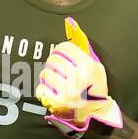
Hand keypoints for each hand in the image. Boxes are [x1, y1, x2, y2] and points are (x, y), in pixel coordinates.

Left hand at [35, 16, 122, 138]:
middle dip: (54, 63)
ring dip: (48, 76)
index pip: (64, 48)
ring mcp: (67, 92)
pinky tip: (52, 91)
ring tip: (56, 81)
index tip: (62, 56)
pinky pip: (41, 88)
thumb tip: (70, 23)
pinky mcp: (57, 104)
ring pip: (45, 73)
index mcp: (89, 67)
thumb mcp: (96, 67)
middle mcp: (78, 78)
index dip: (60, 50)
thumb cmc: (95, 88)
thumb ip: (83, 47)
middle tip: (59, 70)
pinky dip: (44, 89)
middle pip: (53, 59)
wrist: (95, 115)